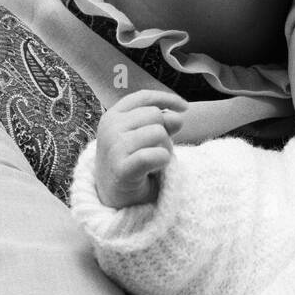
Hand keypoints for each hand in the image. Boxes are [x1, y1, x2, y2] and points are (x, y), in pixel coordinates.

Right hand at [94, 89, 187, 208]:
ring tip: (153, 163)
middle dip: (164, 132)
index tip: (184, 107)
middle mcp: (110, 127)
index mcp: (113, 116)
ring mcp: (113, 147)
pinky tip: (154, 170)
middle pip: (155, 115)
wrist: (113, 198)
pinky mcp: (121, 168)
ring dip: (164, 149)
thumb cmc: (131, 163)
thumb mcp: (144, 138)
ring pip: (158, 133)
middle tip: (155, 152)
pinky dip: (162, 161)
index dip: (167, 99)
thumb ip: (160, 123)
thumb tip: (179, 117)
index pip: (143, 97)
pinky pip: (155, 155)